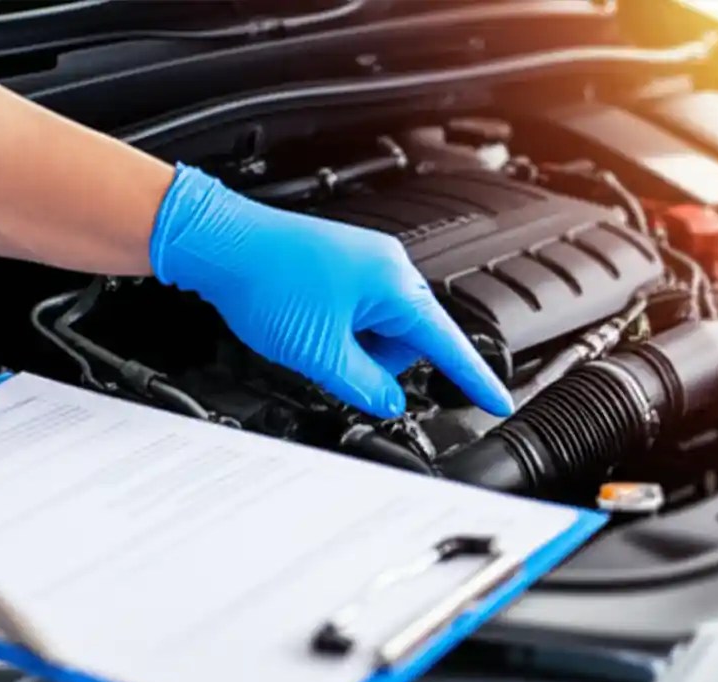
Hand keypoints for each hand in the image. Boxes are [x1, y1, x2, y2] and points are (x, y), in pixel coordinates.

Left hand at [150, 164, 513, 418]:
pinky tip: (308, 328)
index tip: (497, 400)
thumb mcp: (320, 354)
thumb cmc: (266, 279)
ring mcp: (364, 263)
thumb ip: (366, 386)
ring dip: (355, 348)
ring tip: (312, 340)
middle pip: (408, 340)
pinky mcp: (341, 266)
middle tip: (336, 366)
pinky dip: (340, 331)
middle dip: (379, 364)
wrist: (220, 243)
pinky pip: (359, 311)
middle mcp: (389, 268)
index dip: (473, 378)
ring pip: (380, 329)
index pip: (447, 344)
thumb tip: (388, 402)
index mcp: (396, 286)